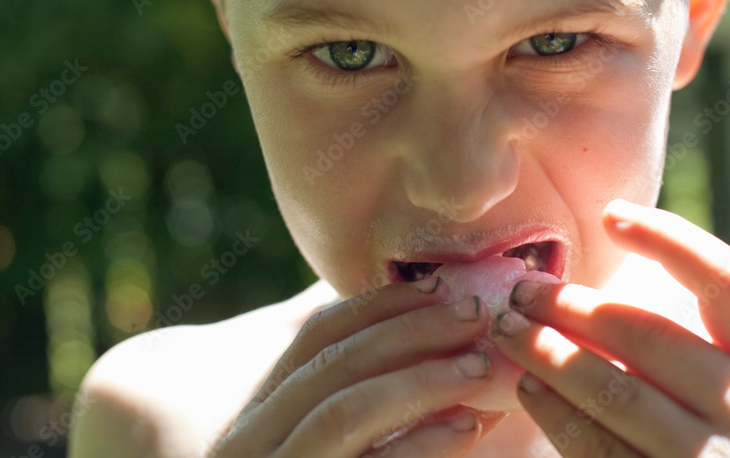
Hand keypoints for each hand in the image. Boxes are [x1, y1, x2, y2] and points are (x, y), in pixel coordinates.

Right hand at [210, 277, 501, 457]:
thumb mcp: (313, 431)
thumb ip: (343, 385)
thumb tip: (402, 318)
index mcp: (258, 414)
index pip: (312, 337)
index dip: (377, 306)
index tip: (441, 286)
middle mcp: (250, 446)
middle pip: (331, 366)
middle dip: (407, 332)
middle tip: (474, 315)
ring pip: (342, 414)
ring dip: (417, 380)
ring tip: (479, 366)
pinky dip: (418, 446)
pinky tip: (465, 427)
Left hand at [493, 199, 729, 456]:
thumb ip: (705, 348)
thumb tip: (602, 297)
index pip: (728, 284)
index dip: (670, 240)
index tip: (611, 213)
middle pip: (650, 338)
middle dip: (574, 307)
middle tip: (523, 290)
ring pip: (616, 395)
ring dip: (551, 357)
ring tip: (509, 331)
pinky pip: (604, 453)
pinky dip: (560, 416)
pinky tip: (531, 389)